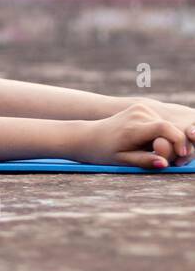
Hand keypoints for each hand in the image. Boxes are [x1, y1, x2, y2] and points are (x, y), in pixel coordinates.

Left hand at [77, 104, 191, 168]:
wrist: (90, 137)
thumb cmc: (105, 152)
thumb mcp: (122, 161)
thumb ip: (144, 161)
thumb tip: (164, 163)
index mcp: (132, 128)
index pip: (164, 128)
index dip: (177, 140)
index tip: (182, 154)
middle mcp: (137, 114)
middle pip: (168, 128)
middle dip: (171, 143)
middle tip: (161, 157)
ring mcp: (139, 108)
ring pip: (166, 125)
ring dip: (165, 138)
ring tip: (148, 148)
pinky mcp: (141, 107)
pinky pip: (160, 121)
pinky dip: (159, 132)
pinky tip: (146, 140)